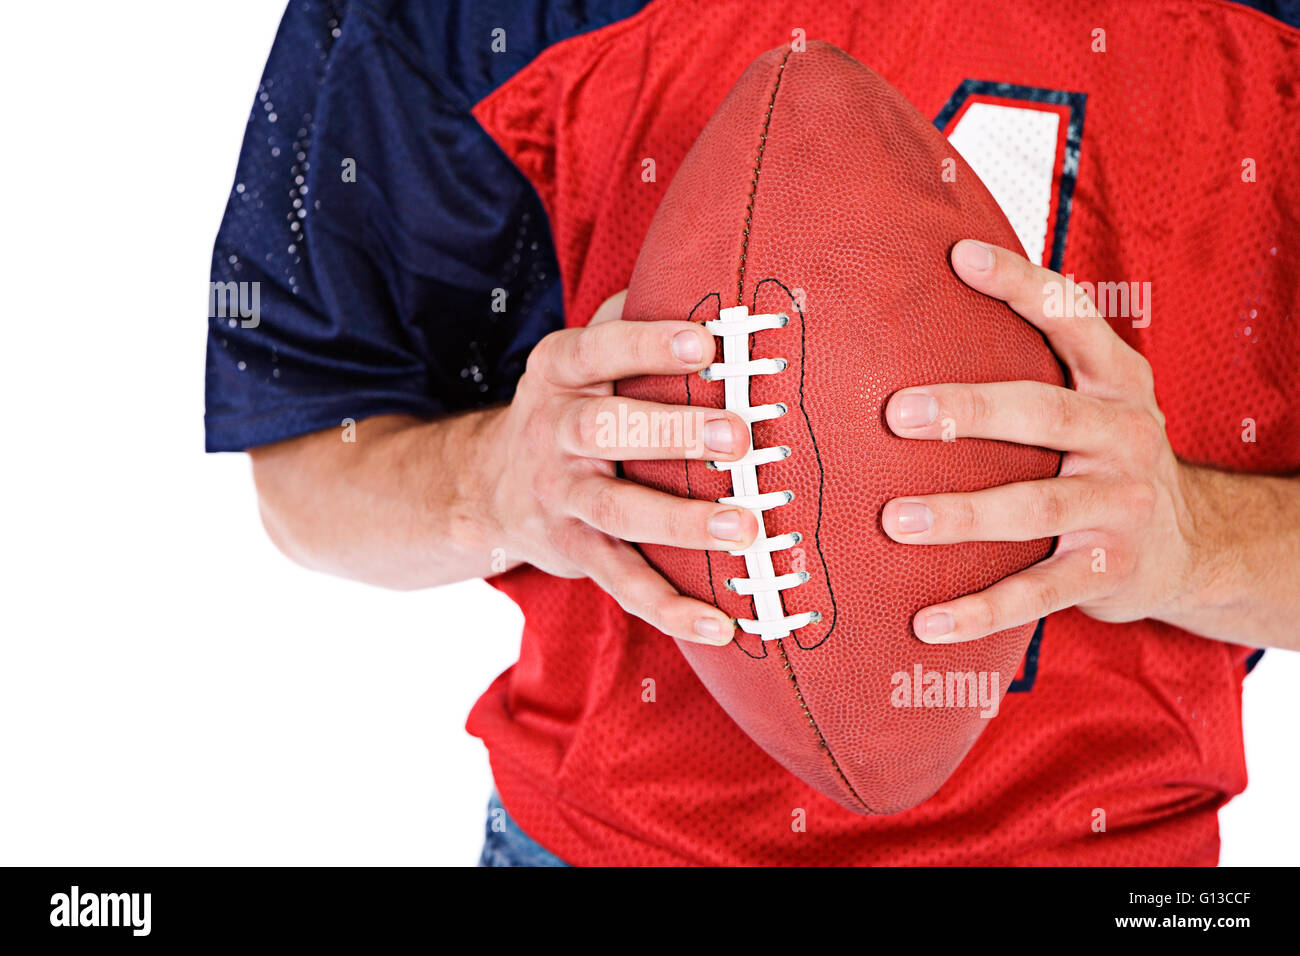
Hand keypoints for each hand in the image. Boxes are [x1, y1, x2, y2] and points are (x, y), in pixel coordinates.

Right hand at [466, 291, 758, 644]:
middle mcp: (555, 433)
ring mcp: (561, 499)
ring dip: (682, 522)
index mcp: (559, 373)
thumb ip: (628, 316)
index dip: (648, 346)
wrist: (486, 486)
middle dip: (671, 432)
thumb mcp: (579, 355)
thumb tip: (705, 262)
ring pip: (619, 514)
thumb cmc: (568, 406)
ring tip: (745, 530)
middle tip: (737, 435)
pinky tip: (724, 623)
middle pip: (607, 432)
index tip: (706, 341)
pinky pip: (624, 584)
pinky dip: (672, 609)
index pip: (600, 350)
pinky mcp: (574, 553)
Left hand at [881, 240, 1199, 642]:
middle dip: (968, 409)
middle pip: (1043, 412)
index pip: (1070, 318)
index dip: (1020, 286)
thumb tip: (937, 295)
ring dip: (963, 516)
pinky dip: (980, 610)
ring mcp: (1118, 505)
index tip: (960, 257)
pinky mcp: (1106, 571)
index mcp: (1116, 381)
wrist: (1194, 546)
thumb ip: (1040, 359)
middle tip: (898, 412)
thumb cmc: (1109, 458)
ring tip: (895, 521)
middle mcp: (1123, 435)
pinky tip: (926, 622)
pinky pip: (1036, 592)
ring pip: (1035, 506)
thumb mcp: (1098, 400)